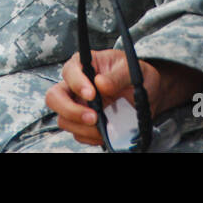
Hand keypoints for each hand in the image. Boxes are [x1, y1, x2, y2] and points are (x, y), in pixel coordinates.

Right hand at [45, 48, 163, 146]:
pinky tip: (107, 131)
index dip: (77, 83)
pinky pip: (78, 134)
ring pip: (63, 120)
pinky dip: (91, 137)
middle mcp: (75, 86)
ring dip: (83, 127)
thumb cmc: (134, 75)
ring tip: (105, 126)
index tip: (92, 94)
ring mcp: (78, 106)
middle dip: (70, 110)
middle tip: (92, 117)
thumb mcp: (130, 69)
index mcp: (84, 65)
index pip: (69, 71)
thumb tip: (101, 84)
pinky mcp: (83, 124)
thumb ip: (117, 76)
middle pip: (54, 98)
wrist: (147, 94)